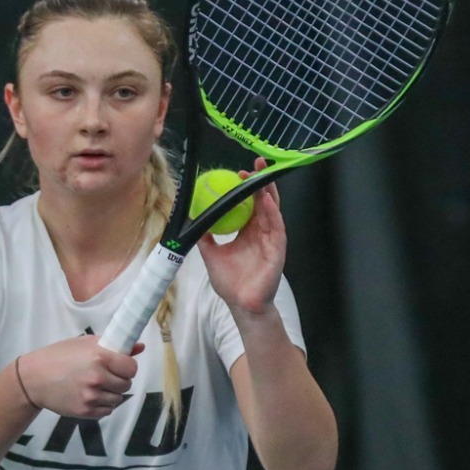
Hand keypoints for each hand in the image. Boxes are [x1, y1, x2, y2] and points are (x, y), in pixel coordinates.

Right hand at [16, 336, 143, 418]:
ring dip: (111, 393)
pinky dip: (102, 405)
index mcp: (99, 357)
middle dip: (119, 380)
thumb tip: (140, 347)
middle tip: (105, 375)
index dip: (127, 367)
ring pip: (118, 399)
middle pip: (127, 384)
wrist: (35, 378)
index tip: (119, 366)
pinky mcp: (85, 411)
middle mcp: (97, 378)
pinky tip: (90, 395)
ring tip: (95, 385)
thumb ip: (114, 345)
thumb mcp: (85, 344)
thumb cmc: (60, 356)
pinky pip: (107, 411)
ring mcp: (91, 397)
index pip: (131, 368)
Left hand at [198, 157, 286, 317]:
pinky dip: (272, 212)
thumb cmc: (230, 282)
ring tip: (261, 176)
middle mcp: (261, 233)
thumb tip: (191, 220)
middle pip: (264, 202)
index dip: (246, 188)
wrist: (241, 304)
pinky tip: (266, 200)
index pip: (249, 204)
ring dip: (268, 192)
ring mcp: (271, 240)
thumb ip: (204, 236)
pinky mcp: (278, 250)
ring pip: (272, 210)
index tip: (238, 173)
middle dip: (261, 182)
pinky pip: (276, 228)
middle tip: (255, 164)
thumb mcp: (211, 254)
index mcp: (248, 232)